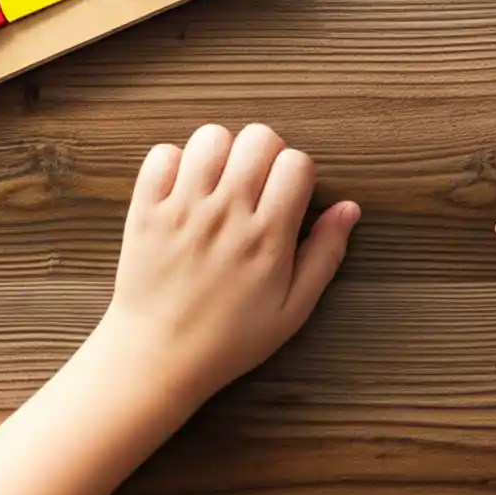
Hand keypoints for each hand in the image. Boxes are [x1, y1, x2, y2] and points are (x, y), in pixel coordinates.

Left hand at [102, 123, 360, 401]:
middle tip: (257, 185)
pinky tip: (184, 189)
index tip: (288, 195)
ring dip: (222, 152)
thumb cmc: (230, 339)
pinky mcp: (146, 209)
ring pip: (211, 136)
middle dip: (266, 153)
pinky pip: (162, 154)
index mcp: (267, 237)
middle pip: (258, 137)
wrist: (156, 358)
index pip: (296, 162)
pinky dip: (175, 163)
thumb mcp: (293, 309)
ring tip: (219, 183)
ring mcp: (182, 209)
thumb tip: (349, 208)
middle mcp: (226, 215)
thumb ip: (325, 254)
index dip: (298, 172)